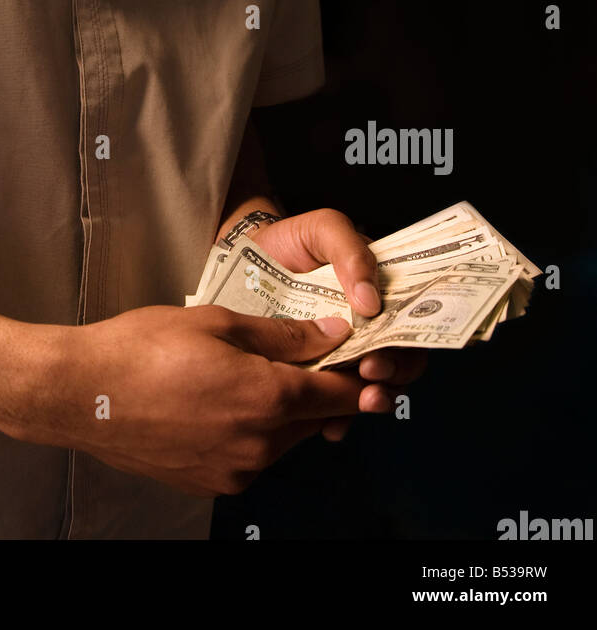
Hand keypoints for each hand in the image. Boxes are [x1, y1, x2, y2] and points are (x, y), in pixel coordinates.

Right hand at [22, 304, 376, 496]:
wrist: (81, 394)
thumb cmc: (140, 349)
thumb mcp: (217, 322)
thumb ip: (283, 334)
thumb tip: (333, 335)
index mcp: (265, 399)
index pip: (338, 394)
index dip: (359, 375)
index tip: (367, 360)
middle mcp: (258, 445)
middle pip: (316, 419)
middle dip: (321, 389)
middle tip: (309, 356)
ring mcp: (235, 470)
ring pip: (285, 439)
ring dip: (285, 411)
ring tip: (252, 373)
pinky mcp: (213, 483)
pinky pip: (253, 455)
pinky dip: (254, 430)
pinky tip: (224, 401)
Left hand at [243, 209, 427, 440]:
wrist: (242, 259)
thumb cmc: (291, 240)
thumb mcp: (325, 229)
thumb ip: (353, 253)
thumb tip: (372, 301)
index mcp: (381, 294)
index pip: (413, 323)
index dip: (412, 340)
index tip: (390, 346)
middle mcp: (369, 328)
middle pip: (401, 361)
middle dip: (393, 375)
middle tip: (370, 374)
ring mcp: (342, 353)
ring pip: (372, 388)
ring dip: (371, 401)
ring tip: (357, 404)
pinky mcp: (314, 373)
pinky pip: (334, 404)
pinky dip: (338, 418)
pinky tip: (329, 425)